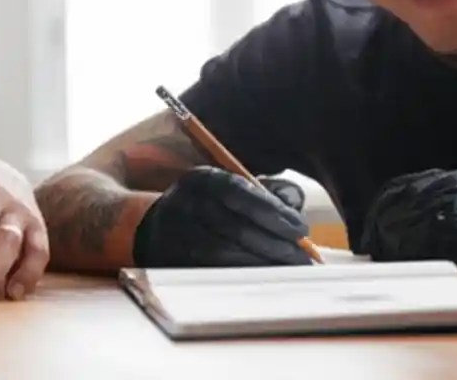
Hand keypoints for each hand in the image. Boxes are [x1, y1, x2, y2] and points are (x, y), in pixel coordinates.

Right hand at [133, 167, 311, 267]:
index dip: (273, 212)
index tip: (301, 229)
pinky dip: (241, 275)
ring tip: (288, 270)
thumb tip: (293, 203)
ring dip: (261, 263)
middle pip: (235, 226)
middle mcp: (184, 204)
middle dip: (274, 244)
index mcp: (201, 180)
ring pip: (224, 252)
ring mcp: (175, 234)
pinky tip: (262, 277)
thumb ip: (261, 192)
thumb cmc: (205, 207)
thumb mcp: (226, 188)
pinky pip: (212, 271)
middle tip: (302, 258)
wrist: (153, 227)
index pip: (240, 193)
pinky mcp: (172, 260)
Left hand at [359, 168, 456, 286]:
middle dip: (376, 225)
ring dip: (384, 242)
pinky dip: (400, 254)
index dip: (382, 207)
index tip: (374, 226)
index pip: (402, 187)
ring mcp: (450, 205)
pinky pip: (412, 241)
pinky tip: (398, 264)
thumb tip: (418, 224)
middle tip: (368, 247)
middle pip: (393, 202)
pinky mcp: (453, 229)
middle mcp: (449, 185)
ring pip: (398, 221)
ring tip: (380, 259)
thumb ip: (454, 205)